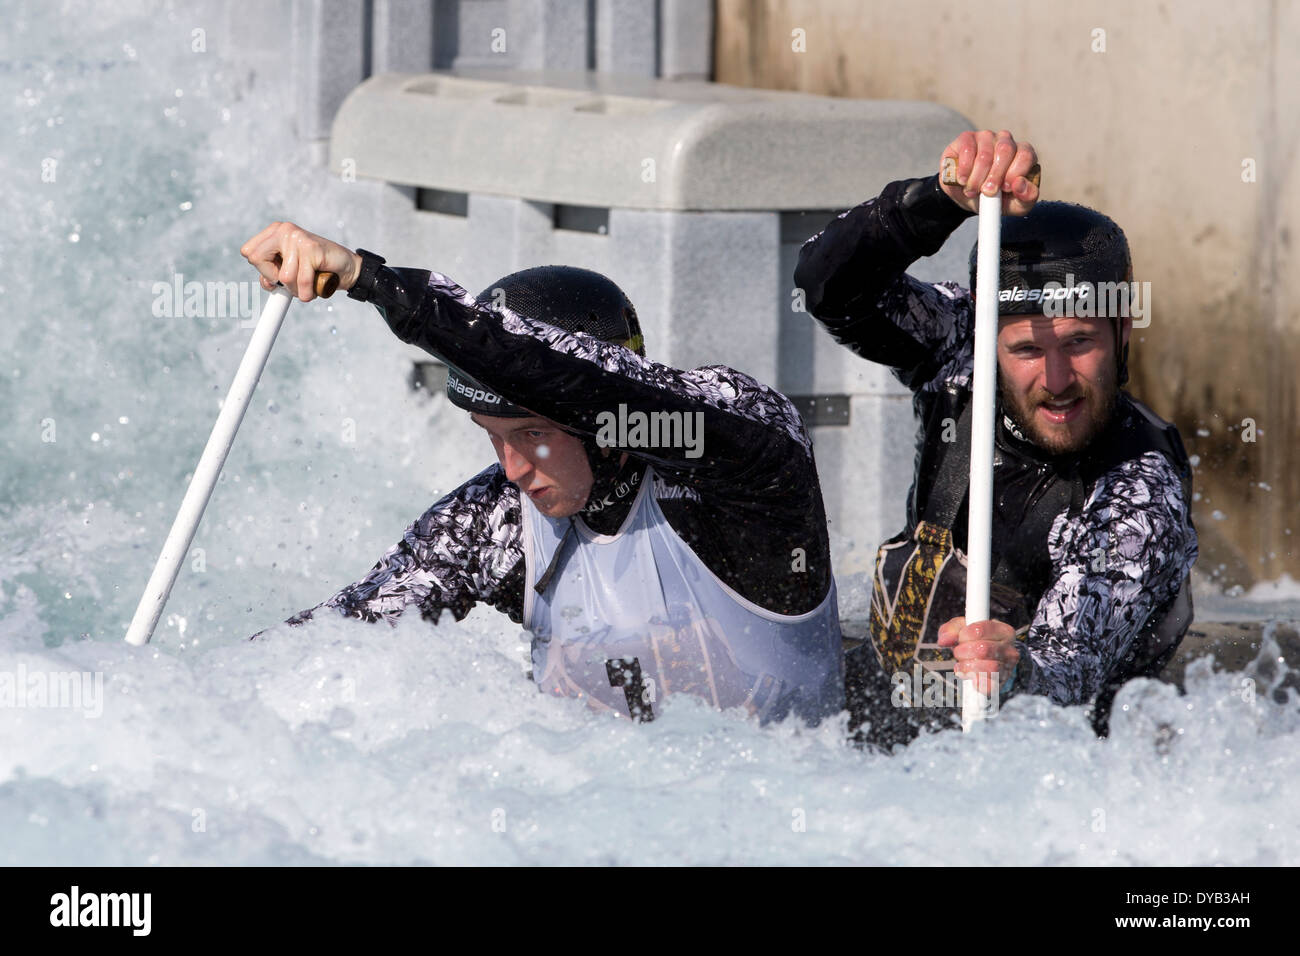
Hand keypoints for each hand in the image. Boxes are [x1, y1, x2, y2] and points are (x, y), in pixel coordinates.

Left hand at [240, 221, 363, 301]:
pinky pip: (301, 280)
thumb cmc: (318, 269)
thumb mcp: (289, 270)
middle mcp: (284, 230)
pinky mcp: (311, 248)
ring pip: (283, 276)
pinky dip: (308, 292)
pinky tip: (316, 286)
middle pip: (256, 259)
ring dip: (296, 289)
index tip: (279, 273)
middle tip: (291, 279)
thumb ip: (272, 274)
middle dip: (274, 278)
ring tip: (308, 283)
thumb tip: (267, 283)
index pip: (249, 252)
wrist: (347, 268)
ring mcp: (297, 237)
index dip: (262, 269)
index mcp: (275, 231)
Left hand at [937, 615, 1018, 695]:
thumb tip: (944, 640)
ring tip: (962, 664)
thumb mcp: (962, 629)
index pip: (980, 630)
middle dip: (963, 651)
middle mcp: (1010, 650)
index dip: (964, 635)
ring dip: (968, 667)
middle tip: (958, 652)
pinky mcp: (1001, 684)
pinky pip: (989, 686)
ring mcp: (1008, 668)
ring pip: (988, 668)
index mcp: (1003, 631)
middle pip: (983, 649)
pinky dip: (976, 682)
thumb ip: (951, 630)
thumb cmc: (974, 641)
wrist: (985, 660)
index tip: (961, 638)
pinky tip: (969, 677)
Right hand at [938, 130, 1039, 215]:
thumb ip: (1027, 197)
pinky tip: (963, 180)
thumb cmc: (995, 199)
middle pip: (1005, 150)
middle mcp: (1006, 141)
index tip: (1005, 188)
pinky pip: (967, 150)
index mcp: (1023, 154)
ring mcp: (986, 137)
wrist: (966, 198)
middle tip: (987, 192)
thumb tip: (1020, 184)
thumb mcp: (1015, 205)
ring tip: (972, 191)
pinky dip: (964, 169)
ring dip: (976, 178)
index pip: (1026, 155)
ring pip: (985, 154)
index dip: (1015, 172)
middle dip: (995, 175)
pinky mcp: (967, 138)